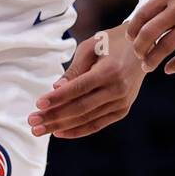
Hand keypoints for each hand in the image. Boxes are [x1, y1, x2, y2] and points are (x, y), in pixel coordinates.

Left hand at [28, 25, 144, 138]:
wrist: (142, 48)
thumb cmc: (110, 42)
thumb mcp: (91, 46)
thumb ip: (74, 70)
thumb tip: (56, 88)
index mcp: (110, 71)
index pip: (78, 88)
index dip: (57, 98)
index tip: (38, 104)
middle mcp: (118, 89)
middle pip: (80, 108)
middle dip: (53, 116)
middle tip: (32, 122)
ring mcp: (122, 102)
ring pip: (87, 119)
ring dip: (61, 126)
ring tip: (39, 129)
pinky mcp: (123, 110)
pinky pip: (98, 124)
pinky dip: (78, 130)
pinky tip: (60, 132)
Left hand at [127, 0, 174, 73]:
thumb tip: (157, 5)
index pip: (143, 14)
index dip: (133, 29)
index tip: (130, 37)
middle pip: (149, 33)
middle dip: (139, 47)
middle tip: (138, 54)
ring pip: (165, 47)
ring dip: (152, 60)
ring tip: (147, 66)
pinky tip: (169, 69)